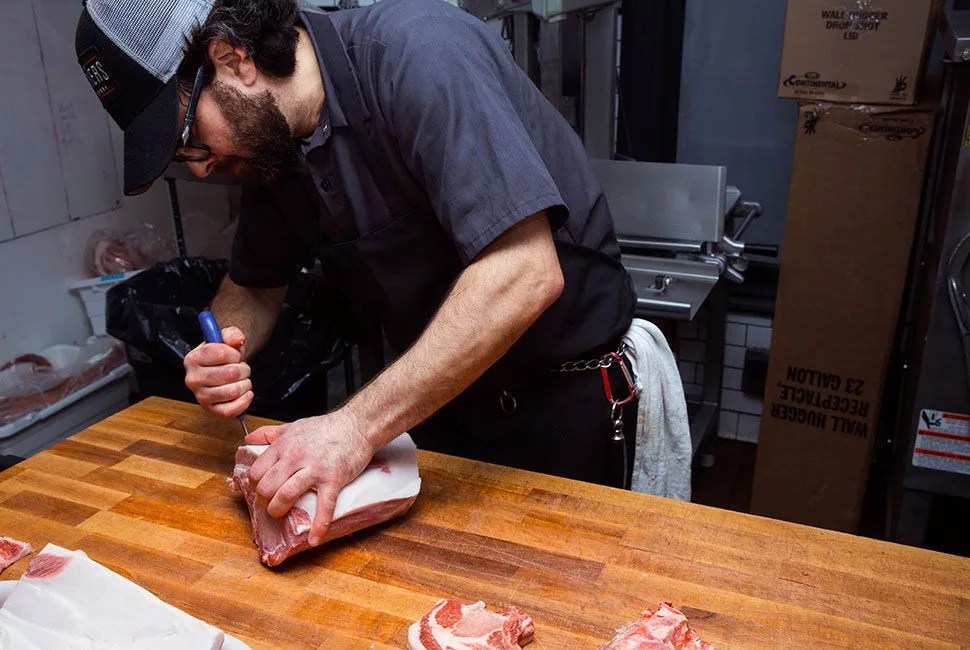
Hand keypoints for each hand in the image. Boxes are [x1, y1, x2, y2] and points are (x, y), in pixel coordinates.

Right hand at [183, 326, 252, 417]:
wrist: (223, 369)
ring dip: (245, 384)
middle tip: (240, 368)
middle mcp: (193, 379)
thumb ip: (232, 335)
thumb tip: (237, 340)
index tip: (235, 354)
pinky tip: (244, 393)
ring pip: (233, 392)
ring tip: (241, 380)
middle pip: (230, 374)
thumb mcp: (226, 338)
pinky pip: (232, 410)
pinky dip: (244, 401)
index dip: (235, 353)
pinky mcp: (212, 410)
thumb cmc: (224, 355)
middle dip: (243, 369)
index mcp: (193, 359)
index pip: (220, 353)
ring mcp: (201, 397)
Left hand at [245, 410, 375, 545]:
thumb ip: (269, 433)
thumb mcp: (293, 426)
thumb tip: (248, 438)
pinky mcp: (333, 479)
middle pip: (267, 486)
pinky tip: (314, 539)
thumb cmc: (325, 428)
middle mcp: (295, 457)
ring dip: (278, 510)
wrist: (357, 426)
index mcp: (284, 445)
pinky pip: (324, 506)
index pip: (257, 471)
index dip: (256, 485)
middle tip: (270, 504)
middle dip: (265, 501)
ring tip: (280, 514)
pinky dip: (319, 525)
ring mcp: (315, 469)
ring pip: (286, 495)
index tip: (261, 490)